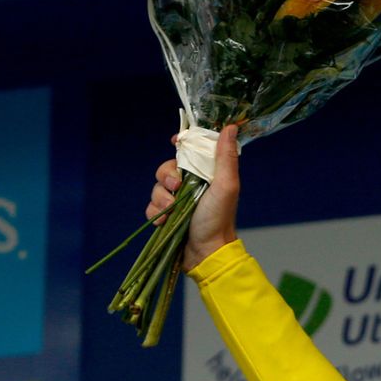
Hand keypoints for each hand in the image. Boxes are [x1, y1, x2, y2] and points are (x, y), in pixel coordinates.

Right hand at [147, 124, 240, 270]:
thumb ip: (225, 157)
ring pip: (156, 188)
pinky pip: (151, 206)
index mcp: (206, 174)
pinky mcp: (166, 216)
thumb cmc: (219, 218)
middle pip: (167, 168)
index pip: (190, 151)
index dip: (181, 143)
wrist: (206, 253)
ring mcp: (177, 201)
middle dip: (167, 176)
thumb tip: (230, 128)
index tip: (175, 141)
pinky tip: (164, 222)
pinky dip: (155, 213)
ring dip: (161, 198)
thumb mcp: (226, 185)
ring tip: (172, 210)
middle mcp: (191, 185)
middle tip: (175, 187)